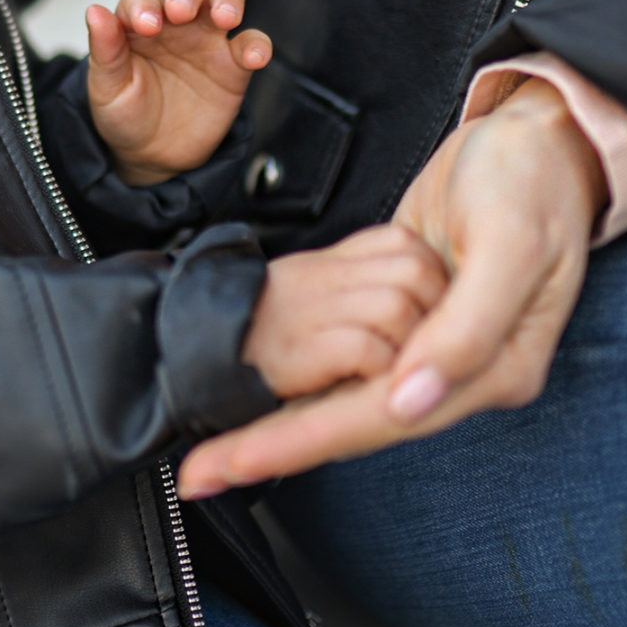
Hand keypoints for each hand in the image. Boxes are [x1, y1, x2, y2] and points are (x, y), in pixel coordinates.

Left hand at [86, 0, 270, 184]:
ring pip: (223, 1)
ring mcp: (206, 41)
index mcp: (137, 25)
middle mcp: (174, 25)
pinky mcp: (233, 66)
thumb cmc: (125, 114)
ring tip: (225, 16)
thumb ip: (105, 50)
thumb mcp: (107, 87)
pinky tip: (253, 56)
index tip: (145, 25)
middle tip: (181, 10)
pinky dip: (257, 45)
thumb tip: (94, 11)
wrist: (153, 155)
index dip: (143, 6)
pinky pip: (251, 44)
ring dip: (226, 0)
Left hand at [178, 78, 605, 495]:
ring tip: (218, 451)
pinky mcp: (414, 321)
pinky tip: (264, 399)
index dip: (301, 443)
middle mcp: (462, 372)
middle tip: (203, 473)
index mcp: (494, 366)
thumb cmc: (533, 180)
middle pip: (355, 423)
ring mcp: (437, 348)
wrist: (542, 136)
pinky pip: (352, 365)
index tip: (235, 463)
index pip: (381, 421)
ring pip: (347, 399)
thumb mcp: (509, 243)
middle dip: (276, 447)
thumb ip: (465, 329)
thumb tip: (411, 400)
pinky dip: (307, 382)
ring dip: (284, 423)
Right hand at [239, 223, 448, 399]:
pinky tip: (367, 382)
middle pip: (414, 270)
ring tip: (395, 368)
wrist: (194, 356)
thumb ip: (358, 285)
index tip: (428, 311)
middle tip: (424, 346)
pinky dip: (378, 368)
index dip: (429, 277)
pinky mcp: (298, 349)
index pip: (406, 244)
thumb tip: (422, 296)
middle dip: (433, 312)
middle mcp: (321, 276)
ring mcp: (308, 310)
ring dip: (409, 344)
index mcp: (329, 260)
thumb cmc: (256, 337)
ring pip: (397, 307)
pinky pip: (366, 349)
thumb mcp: (308, 294)